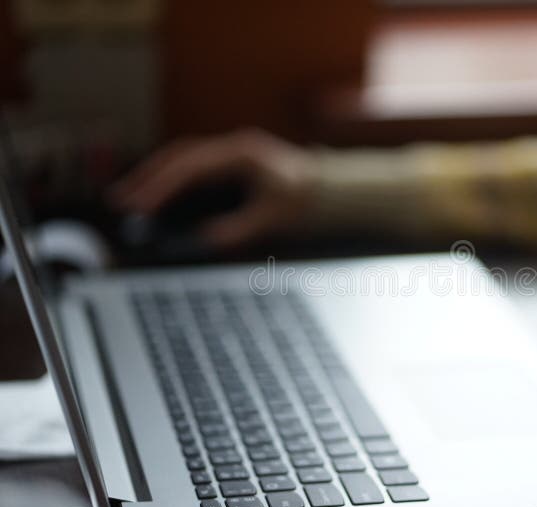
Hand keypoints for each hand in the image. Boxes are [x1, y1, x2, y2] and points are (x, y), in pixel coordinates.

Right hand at [110, 128, 313, 247]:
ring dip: (156, 177)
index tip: (141, 205)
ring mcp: (231, 154)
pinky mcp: (230, 164)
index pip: (192, 167)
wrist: (328, 188)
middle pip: (179, 157)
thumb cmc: (305, 200)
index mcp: (242, 154)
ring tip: (128, 198)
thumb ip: (241, 229)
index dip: (162, 186)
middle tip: (120, 201)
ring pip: (183, 160)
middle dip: (148, 178)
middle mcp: (233, 148)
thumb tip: (206, 240)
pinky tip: (157, 196)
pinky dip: (172, 181)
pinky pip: (193, 168)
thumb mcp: (275, 218)